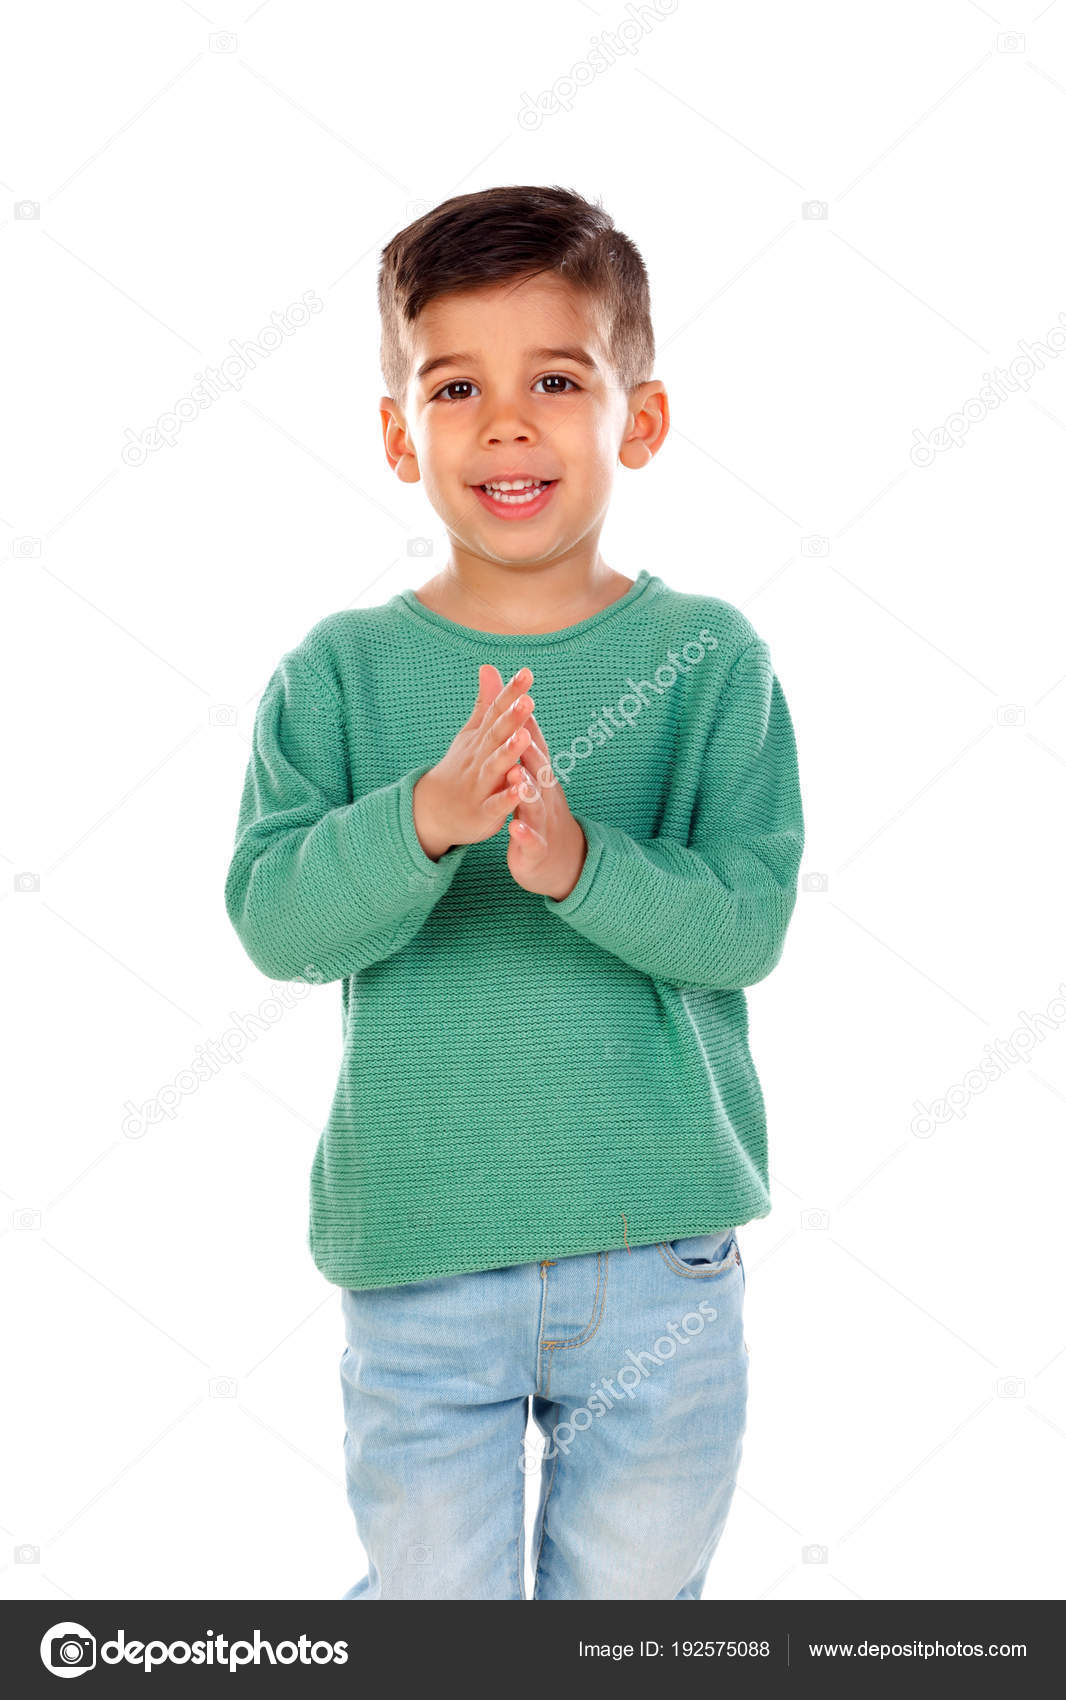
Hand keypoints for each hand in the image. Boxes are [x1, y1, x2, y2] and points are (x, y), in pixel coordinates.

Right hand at [412, 664, 536, 859]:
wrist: (434, 811)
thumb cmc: (461, 767)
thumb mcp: (472, 733)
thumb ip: (486, 703)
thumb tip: (489, 666)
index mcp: (481, 738)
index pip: (496, 711)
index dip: (511, 693)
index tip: (527, 673)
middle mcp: (480, 758)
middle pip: (496, 735)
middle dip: (512, 718)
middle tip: (528, 700)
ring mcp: (480, 785)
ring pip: (495, 767)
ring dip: (509, 753)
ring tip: (524, 737)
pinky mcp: (483, 812)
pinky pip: (496, 805)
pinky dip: (507, 798)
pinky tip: (521, 790)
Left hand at [504, 711, 586, 900]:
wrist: (562, 862)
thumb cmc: (541, 813)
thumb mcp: (535, 779)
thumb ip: (527, 747)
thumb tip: (522, 712)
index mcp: (542, 777)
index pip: (535, 745)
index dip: (527, 722)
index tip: (519, 695)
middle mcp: (546, 795)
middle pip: (538, 768)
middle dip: (529, 748)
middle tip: (519, 728)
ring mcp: (543, 822)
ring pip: (536, 803)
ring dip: (527, 789)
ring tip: (516, 774)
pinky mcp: (536, 848)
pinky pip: (531, 840)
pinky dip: (524, 833)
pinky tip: (514, 828)